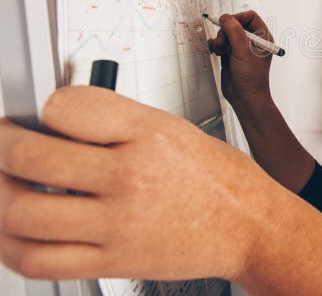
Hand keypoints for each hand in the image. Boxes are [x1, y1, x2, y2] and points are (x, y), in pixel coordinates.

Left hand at [0, 86, 280, 281]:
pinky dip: (10, 246)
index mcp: (150, 134)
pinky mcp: (114, 261)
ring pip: (22, 211)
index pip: (66, 106)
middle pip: (31, 157)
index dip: (45, 107)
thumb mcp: (174, 129)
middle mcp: (132, 176)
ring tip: (5, 184)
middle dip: (3, 145)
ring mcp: (120, 223)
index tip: (40, 113)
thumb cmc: (219, 179)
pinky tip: (14, 231)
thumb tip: (61, 120)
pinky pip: (38, 259)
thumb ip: (117, 123)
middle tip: (4, 141)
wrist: (250, 225)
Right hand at [207, 11, 273, 109]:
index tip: (228, 24)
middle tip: (224, 42)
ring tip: (222, 51)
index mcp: (262, 37)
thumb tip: (225, 17)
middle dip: (226, 31)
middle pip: (234, 23)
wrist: (245, 97)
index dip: (237, 18)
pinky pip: (220, 43)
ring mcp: (240, 48)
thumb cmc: (252, 78)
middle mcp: (252, 41)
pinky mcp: (230, 55)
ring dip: (220, 40)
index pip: (249, 16)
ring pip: (225, 33)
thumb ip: (234, 31)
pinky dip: (216, 46)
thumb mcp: (243, 51)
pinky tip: (218, 54)